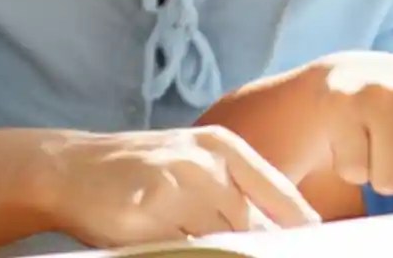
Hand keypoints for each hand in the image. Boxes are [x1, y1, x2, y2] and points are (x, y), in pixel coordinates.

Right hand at [31, 126, 320, 247]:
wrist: (72, 166)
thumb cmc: (143, 170)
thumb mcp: (194, 162)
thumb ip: (238, 190)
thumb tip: (287, 228)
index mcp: (224, 146)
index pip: (279, 196)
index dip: (301, 227)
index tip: (320, 248)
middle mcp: (204, 163)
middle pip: (254, 226)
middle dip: (262, 250)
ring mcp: (175, 187)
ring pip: (223, 242)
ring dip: (227, 253)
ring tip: (223, 251)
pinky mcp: (148, 215)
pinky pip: (187, 251)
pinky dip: (193, 256)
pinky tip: (187, 251)